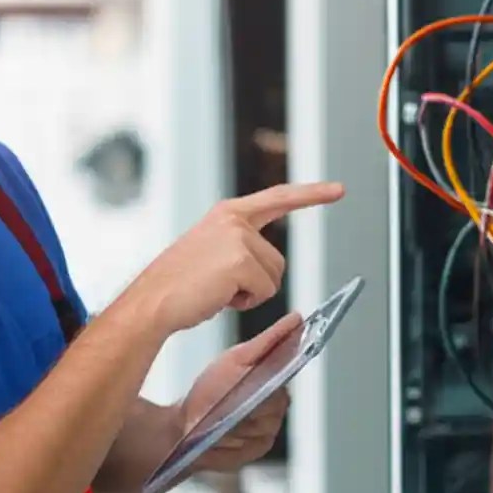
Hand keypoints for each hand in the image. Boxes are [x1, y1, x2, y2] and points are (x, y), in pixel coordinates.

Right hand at [124, 182, 343, 335]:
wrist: (154, 300)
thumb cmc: (178, 284)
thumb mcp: (210, 250)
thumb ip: (239, 245)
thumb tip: (267, 265)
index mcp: (228, 214)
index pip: (278, 198)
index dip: (311, 194)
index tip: (338, 189)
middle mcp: (234, 220)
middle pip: (278, 260)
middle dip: (258, 282)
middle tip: (221, 285)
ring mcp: (238, 238)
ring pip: (274, 277)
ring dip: (250, 293)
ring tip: (216, 289)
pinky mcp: (241, 261)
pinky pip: (265, 291)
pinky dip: (245, 302)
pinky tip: (219, 296)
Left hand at [178, 313, 302, 471]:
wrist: (184, 422)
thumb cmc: (210, 390)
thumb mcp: (237, 359)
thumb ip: (268, 340)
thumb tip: (295, 320)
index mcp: (274, 383)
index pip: (283, 380)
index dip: (266, 380)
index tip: (251, 381)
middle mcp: (275, 409)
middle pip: (274, 405)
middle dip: (249, 401)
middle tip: (227, 399)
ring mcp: (267, 432)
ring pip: (262, 425)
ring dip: (237, 420)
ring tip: (219, 416)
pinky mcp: (256, 451)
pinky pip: (252, 444)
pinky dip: (233, 438)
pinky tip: (220, 434)